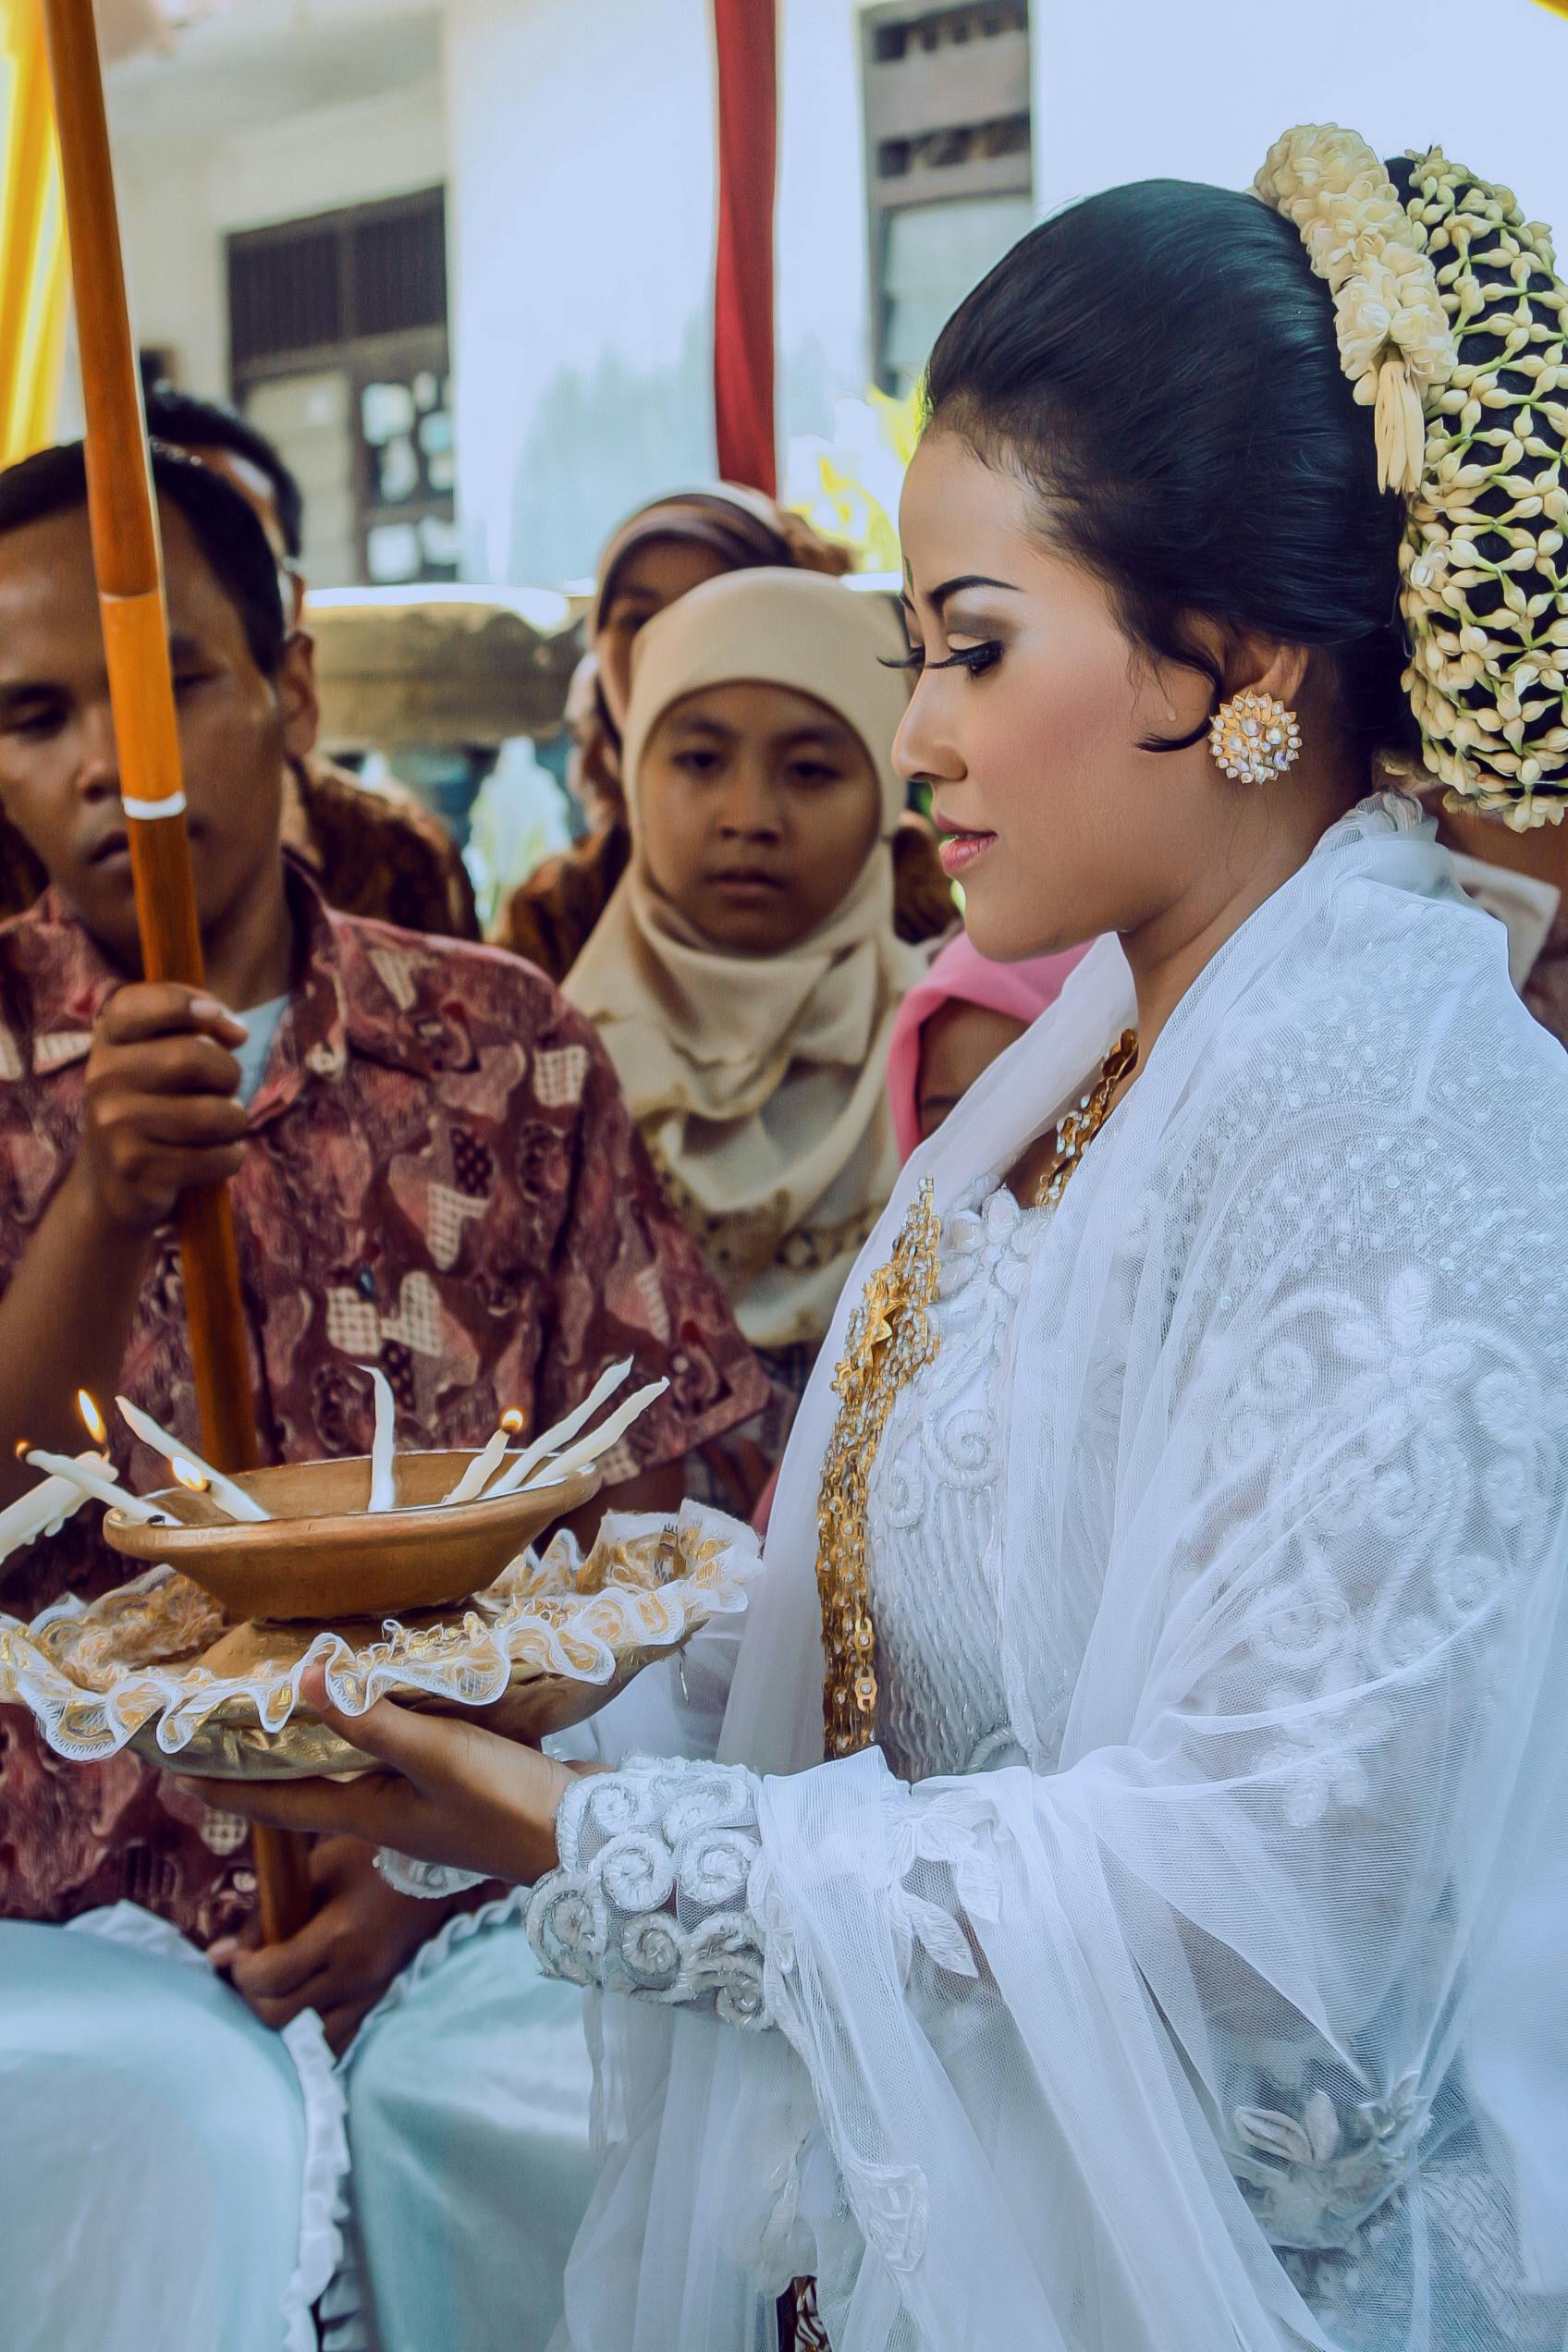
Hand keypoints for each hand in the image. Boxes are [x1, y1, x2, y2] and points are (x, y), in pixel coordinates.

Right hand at [73, 982, 250, 1231]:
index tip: (230, 1027)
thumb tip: (237, 1032)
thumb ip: (199, 1029)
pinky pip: (216, 1157)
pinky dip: (231, 1158)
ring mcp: (114, 1124)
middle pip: (193, 1057)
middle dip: (229, 1074)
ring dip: (235, 1121)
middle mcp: (103, 1076)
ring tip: (224, 1126)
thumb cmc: (154, 1106)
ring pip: (214, 1114)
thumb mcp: (160, 1058)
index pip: (139, 1002)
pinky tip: (217, 1157)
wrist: (111, 1183)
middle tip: (225, 1089)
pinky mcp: (136, 1167)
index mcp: (109, 1038)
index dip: (190, 1004)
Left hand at [180, 1665, 588, 1891]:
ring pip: (345, 1776)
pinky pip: (387, 1763)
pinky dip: (364, 1737)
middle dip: (258, 1767)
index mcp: (367, 1815)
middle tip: (217, 1734)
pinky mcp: (451, 1792)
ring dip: (310, 1751)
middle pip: (303, 1791)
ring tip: (283, 1716)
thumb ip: (373, 1721)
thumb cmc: (505, 1803)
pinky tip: (374, 1710)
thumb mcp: (436, 1756)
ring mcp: (418, 1808)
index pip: (276, 1804)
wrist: (581, 1837)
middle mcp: (383, 1815)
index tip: (173, 1772)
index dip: (224, 1788)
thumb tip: (304, 1680)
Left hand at [208, 1835, 459, 2054]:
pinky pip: (340, 2041)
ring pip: (309, 2040)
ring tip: (275, 1992)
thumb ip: (265, 1910)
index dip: (241, 1970)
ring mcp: (372, 1993)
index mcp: (338, 1937)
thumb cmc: (370, 1856)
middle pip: (281, 2018)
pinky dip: (313, 2035)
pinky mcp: (381, 2000)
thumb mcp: (317, 1868)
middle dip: (253, 1998)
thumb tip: (215, 1954)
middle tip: (251, 1972)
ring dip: (282, 2021)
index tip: (238, 1953)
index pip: (270, 1979)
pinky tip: (302, 2013)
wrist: (434, 1867)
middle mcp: (356, 1975)